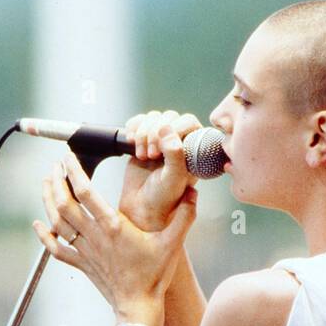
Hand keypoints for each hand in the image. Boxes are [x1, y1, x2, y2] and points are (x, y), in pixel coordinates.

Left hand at [32, 150, 197, 324]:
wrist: (138, 307)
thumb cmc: (154, 276)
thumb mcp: (173, 244)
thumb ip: (185, 216)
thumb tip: (194, 192)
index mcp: (114, 227)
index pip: (87, 193)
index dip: (74, 172)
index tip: (68, 158)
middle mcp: (95, 237)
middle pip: (64, 204)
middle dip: (56, 182)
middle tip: (55, 166)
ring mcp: (85, 251)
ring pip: (57, 223)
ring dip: (48, 201)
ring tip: (47, 184)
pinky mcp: (82, 264)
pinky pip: (56, 249)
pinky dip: (44, 236)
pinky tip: (38, 225)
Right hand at [119, 109, 202, 231]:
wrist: (142, 208)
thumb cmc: (164, 198)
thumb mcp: (174, 178)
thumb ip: (175, 154)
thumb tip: (166, 128)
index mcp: (194, 148)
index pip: (188, 122)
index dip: (175, 129)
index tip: (163, 149)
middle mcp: (179, 141)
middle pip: (169, 117)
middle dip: (156, 133)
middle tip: (152, 155)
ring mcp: (160, 140)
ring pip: (153, 118)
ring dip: (144, 133)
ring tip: (142, 156)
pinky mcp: (143, 140)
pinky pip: (139, 122)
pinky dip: (133, 129)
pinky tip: (132, 143)